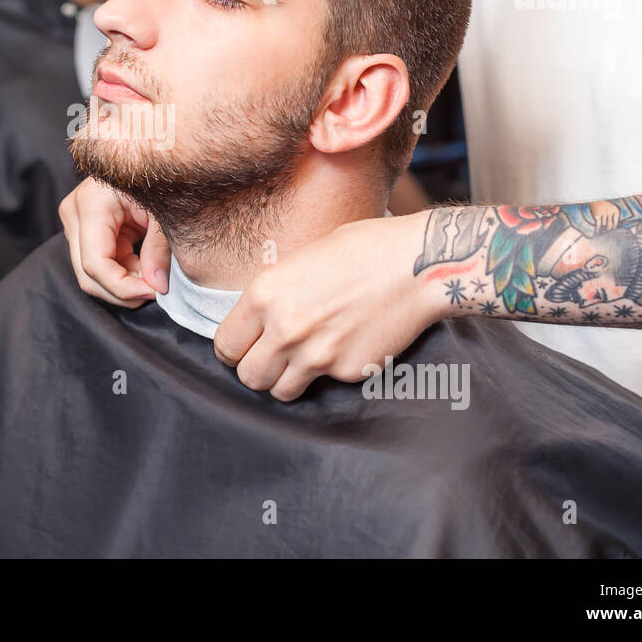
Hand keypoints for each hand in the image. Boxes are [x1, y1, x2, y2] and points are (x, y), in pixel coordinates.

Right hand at [59, 177, 170, 306]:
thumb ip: (159, 249)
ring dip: (122, 284)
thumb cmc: (158, 176)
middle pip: (87, 274)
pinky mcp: (83, 229)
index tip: (154, 292)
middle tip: (156, 290)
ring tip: (152, 276)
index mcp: (91, 204)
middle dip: (122, 291)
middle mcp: (74, 213)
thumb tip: (156, 286)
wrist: (150, 156)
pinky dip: (122, 273)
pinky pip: (98, 264)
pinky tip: (144, 267)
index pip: (95, 263)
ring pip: (89, 274)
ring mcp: (75, 222)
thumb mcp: (163, 212)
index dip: (123, 287)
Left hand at [214, 211, 442, 401]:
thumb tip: (257, 321)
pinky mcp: (347, 371)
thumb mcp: (299, 260)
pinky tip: (345, 347)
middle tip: (272, 360)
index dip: (233, 350)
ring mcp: (316, 354)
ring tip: (303, 361)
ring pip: (280, 391)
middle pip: (248, 376)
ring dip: (287, 380)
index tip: (244, 349)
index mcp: (265, 294)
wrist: (416, 264)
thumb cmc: (361, 249)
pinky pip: (324, 384)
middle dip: (257, 370)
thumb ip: (273, 295)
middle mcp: (285, 328)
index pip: (225, 345)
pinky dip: (330, 373)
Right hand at [588, 200, 620, 230]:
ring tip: (601, 226)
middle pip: (610, 224)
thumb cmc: (604, 204)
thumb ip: (614, 216)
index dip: (614, 226)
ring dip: (602, 225)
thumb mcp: (612, 208)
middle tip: (607, 230)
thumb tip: (614, 227)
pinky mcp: (597, 215)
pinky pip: (598, 224)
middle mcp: (610, 211)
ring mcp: (603, 213)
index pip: (616, 221)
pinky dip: (597, 228)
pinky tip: (597, 231)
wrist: (595, 198)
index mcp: (615, 210)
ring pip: (604, 224)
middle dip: (608, 228)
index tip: (613, 228)